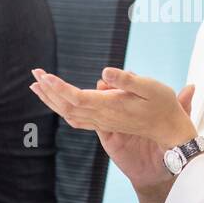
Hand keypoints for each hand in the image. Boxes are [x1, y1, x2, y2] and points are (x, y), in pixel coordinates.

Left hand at [28, 67, 196, 148]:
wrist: (169, 129)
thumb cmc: (163, 105)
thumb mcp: (150, 87)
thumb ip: (126, 81)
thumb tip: (103, 73)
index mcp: (110, 106)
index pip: (76, 97)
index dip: (58, 87)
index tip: (44, 75)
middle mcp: (102, 116)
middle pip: (66, 106)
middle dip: (48, 90)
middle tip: (34, 73)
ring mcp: (102, 121)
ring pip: (69, 113)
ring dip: (51, 99)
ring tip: (37, 85)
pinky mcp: (104, 122)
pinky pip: (77, 118)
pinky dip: (62, 108)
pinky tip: (57, 101)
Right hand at [93, 83, 195, 197]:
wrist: (165, 169)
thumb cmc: (171, 144)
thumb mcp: (180, 124)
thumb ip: (184, 106)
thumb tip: (191, 87)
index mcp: (141, 108)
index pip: (130, 90)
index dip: (126, 81)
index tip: (126, 75)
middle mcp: (126, 114)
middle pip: (110, 96)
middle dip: (105, 88)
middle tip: (103, 82)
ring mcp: (116, 125)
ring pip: (99, 109)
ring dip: (90, 99)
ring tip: (90, 90)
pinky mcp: (110, 139)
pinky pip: (95, 126)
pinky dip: (83, 118)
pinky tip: (74, 111)